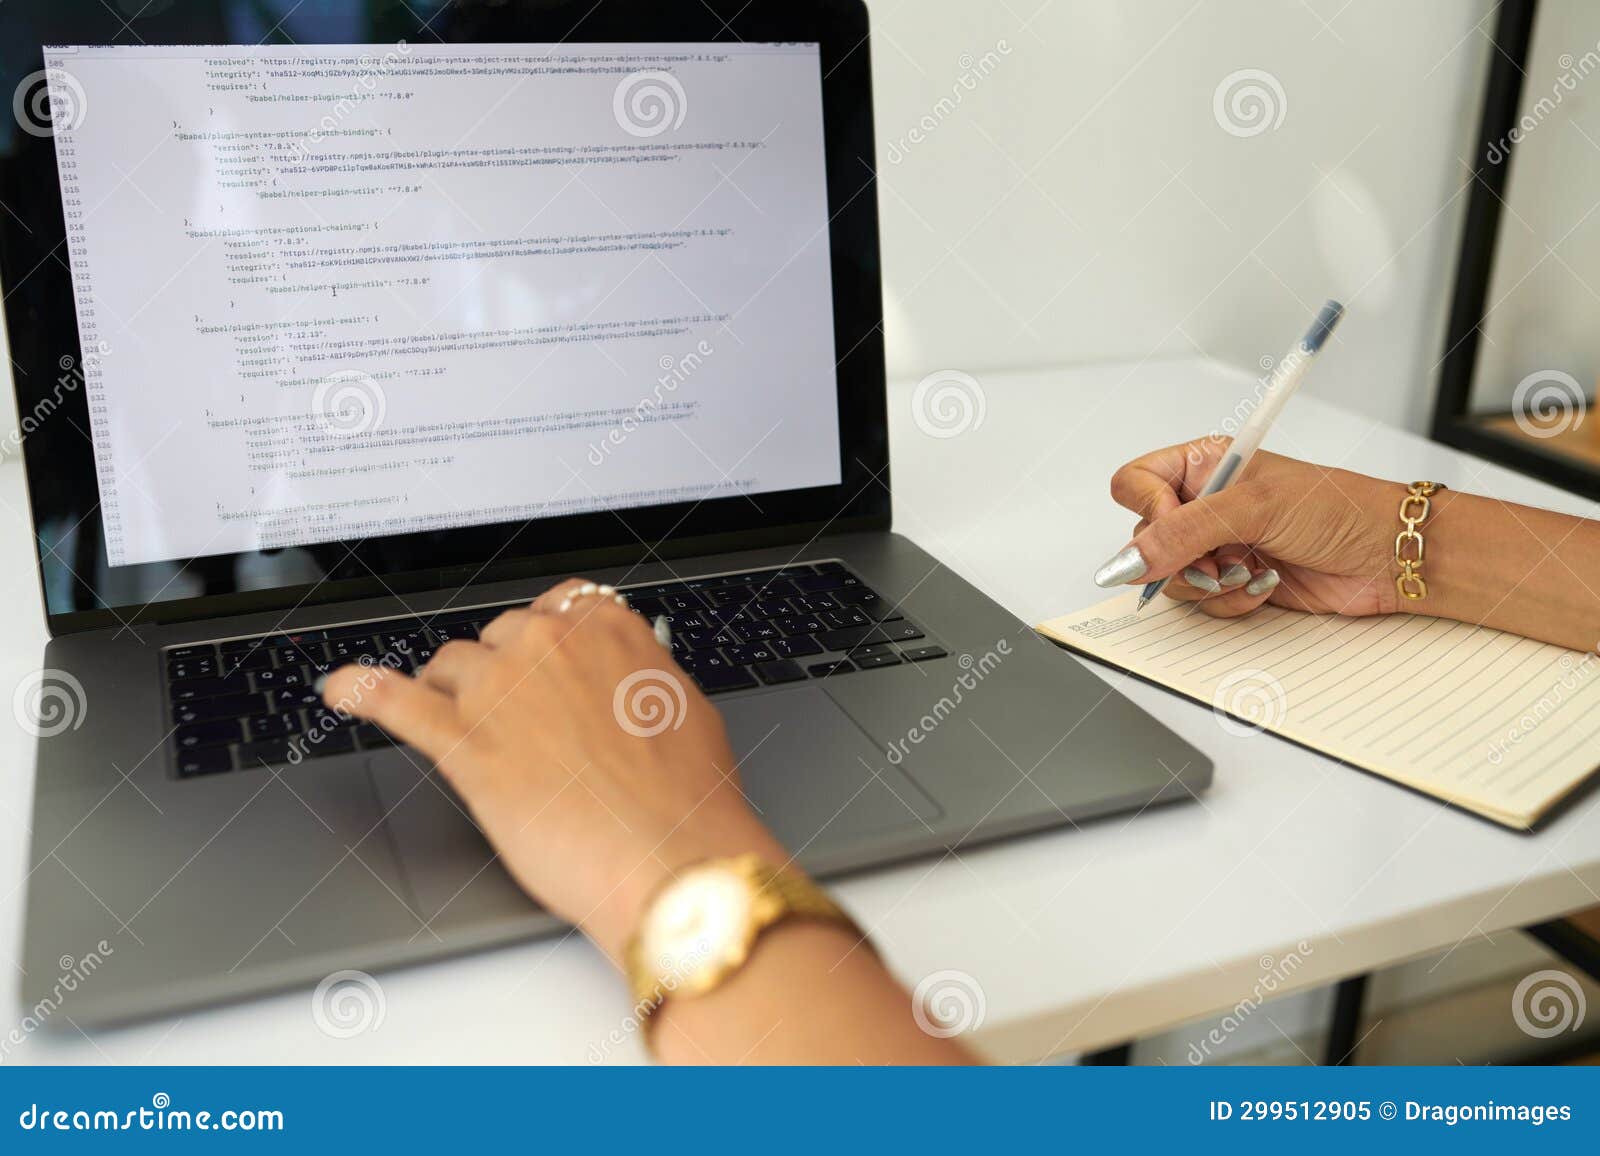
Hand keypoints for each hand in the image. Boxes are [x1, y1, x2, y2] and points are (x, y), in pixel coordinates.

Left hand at [321, 579, 788, 960]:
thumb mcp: (681, 710)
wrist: (672, 860)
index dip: (543, 642)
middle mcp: (549, 645)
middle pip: (499, 638)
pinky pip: (396, 703)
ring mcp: (501, 691)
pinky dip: (362, 692)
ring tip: (460, 724)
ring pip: (450, 667)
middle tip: (518, 719)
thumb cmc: (685, 800)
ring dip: (451, 693)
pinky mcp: (465, 744)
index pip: (555, 608)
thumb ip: (640, 678)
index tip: (540, 659)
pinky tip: (342, 689)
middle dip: (502, 673)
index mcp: (609, 629)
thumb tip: (627, 677)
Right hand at [1098, 439, 1402, 616]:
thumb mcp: (1255, 508)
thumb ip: (1184, 532)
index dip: (1148, 513)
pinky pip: (1202, 601)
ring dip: (1208, 583)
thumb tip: (1130, 559)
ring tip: (1248, 572)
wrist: (1390, 556)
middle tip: (1218, 560)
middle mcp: (1206, 503)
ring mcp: (1218, 544)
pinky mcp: (1234, 579)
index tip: (1175, 533)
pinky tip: (1264, 586)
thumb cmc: (1341, 509)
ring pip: (1171, 576)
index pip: (1136, 484)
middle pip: (1147, 539)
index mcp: (1204, 465)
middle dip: (1182, 558)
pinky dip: (1229, 600)